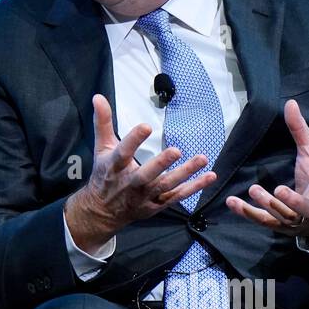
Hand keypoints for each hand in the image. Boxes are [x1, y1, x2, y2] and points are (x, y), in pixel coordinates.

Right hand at [65, 94, 217, 247]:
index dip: (134, 140)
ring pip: (167, 185)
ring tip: (202, 159)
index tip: (146, 126)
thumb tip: (98, 97)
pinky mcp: (157, 204)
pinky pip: (178, 196)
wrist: (103, 211)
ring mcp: (145, 196)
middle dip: (161, 164)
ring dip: (185, 174)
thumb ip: (102, 123)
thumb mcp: (101, 148)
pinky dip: (194, 187)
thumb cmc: (104, 174)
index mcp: (115, 166)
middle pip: (146, 175)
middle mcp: (131, 183)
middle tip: (176, 151)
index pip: (123, 152)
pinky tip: (210, 176)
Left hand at [225, 98, 308, 241]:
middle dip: (293, 200)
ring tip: (254, 189)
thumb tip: (291, 102)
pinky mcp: (280, 226)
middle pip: (305, 207)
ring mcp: (297, 220)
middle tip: (279, 190)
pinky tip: (232, 203)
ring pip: (284, 216)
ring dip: (268, 205)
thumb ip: (300, 131)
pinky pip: (263, 221)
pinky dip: (247, 212)